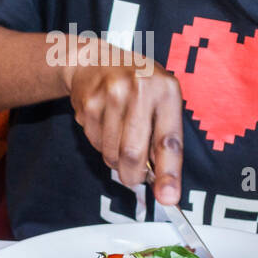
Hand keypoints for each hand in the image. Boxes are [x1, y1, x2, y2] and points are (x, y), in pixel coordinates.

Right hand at [61, 45, 183, 205]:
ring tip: (120, 138)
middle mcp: (139, 89)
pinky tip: (105, 125)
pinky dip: (103, 146)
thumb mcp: (161, 99)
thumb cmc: (137, 85)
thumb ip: (164, 136)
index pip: (168, 140)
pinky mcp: (88, 103)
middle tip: (134, 178)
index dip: (169, 173)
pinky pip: (96, 144)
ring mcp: (110, 95)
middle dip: (133, 175)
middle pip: (133, 154)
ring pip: (112, 154)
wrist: (95, 60)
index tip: (169, 198)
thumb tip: (164, 184)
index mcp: (166, 90)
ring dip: (116, 160)